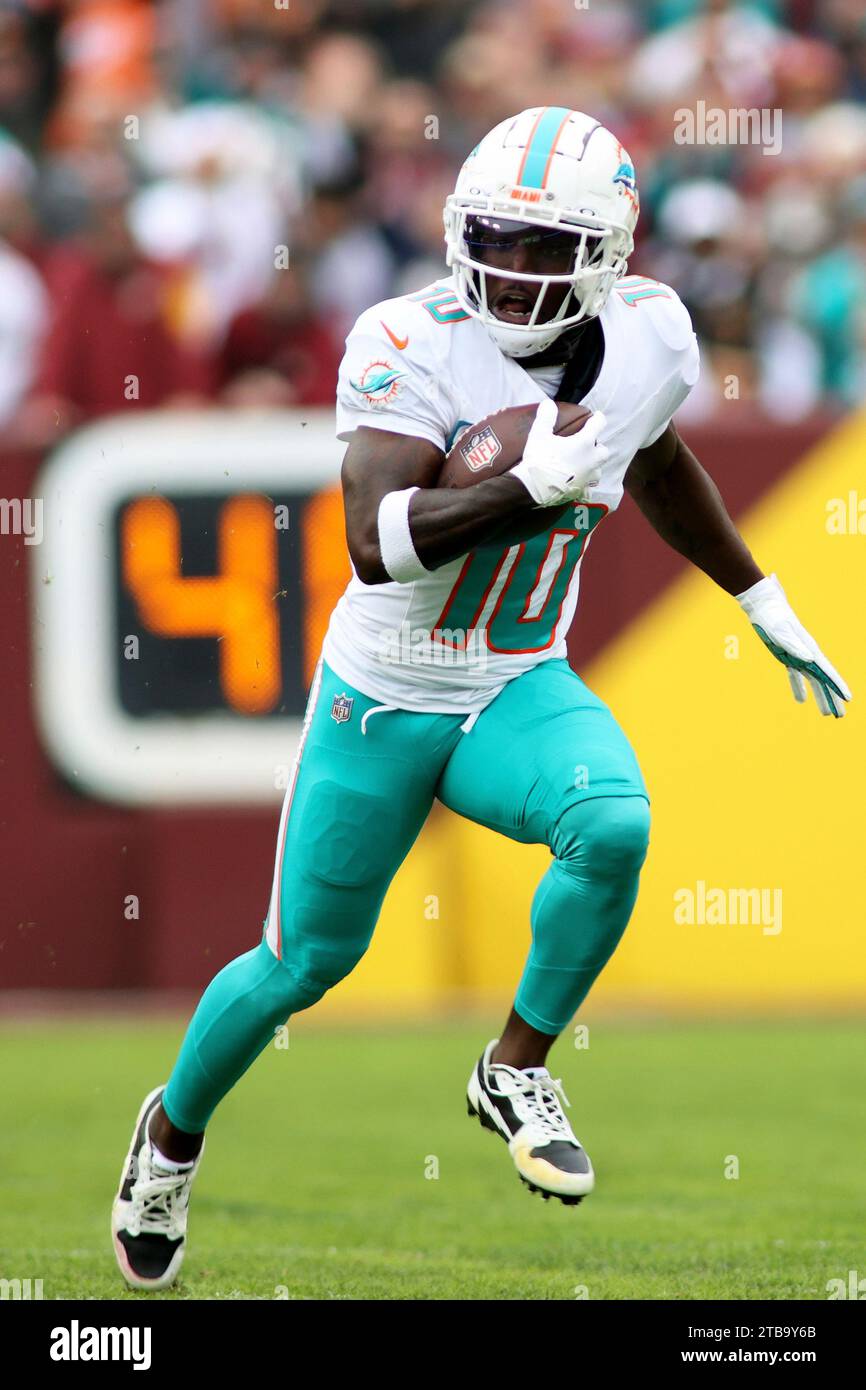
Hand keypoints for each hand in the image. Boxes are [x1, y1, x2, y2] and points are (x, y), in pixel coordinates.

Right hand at [511, 398, 608, 506]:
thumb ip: (546, 417)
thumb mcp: (539, 434)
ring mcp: (587, 477)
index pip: (598, 424)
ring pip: (598, 470)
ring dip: (593, 465)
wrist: (533, 489)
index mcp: (584, 443)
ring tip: (582, 463)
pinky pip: (588, 486)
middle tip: (587, 444)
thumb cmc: (539, 459)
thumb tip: (548, 403)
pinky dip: (584, 481)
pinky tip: (576, 480)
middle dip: (598, 446)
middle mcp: (590, 460)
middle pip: (604, 450)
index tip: (596, 416)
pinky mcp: (580, 490)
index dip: (598, 418)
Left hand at [736, 573, 850, 716]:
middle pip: (823, 680)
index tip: (848, 699)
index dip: (838, 686)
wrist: (764, 604)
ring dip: (819, 696)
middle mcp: (807, 653)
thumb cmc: (773, 616)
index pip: (827, 672)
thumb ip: (794, 646)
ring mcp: (798, 655)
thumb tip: (810, 660)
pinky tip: (801, 700)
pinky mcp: (786, 655)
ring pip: (812, 680)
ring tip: (826, 714)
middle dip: (832, 697)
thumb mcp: (781, 631)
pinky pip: (795, 675)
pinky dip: (798, 687)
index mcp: (809, 649)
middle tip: (840, 715)